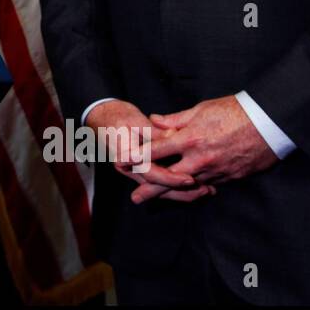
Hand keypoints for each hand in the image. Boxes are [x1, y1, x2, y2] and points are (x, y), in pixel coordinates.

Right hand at [85, 99, 214, 203]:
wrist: (103, 118)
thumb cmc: (118, 117)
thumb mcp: (136, 121)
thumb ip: (155, 132)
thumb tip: (174, 135)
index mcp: (125, 158)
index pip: (150, 173)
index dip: (170, 178)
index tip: (189, 179)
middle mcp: (129, 169)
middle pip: (157, 187)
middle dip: (182, 191)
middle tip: (206, 190)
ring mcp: (135, 171)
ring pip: (160, 188)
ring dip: (183, 191)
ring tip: (206, 190)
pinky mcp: (143, 169)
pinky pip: (161, 181)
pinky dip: (177, 184)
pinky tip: (197, 183)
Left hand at [130, 95, 279, 203]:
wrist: (271, 122)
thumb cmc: (235, 111)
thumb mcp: (202, 109)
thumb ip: (176, 119)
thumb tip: (154, 121)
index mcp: (191, 139)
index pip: (158, 150)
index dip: (139, 157)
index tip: (124, 162)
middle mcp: (201, 158)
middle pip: (170, 177)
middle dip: (151, 187)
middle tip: (136, 197)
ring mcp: (217, 170)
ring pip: (190, 185)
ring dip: (173, 192)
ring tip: (157, 199)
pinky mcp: (232, 177)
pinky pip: (211, 184)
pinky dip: (199, 188)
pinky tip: (190, 192)